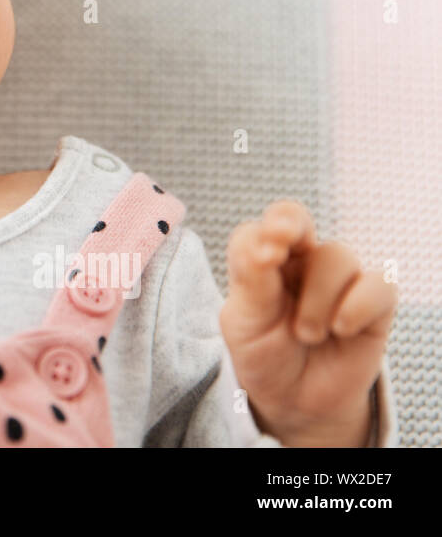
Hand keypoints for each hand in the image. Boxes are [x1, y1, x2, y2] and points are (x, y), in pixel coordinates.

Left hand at [220, 200, 396, 446]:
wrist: (294, 401)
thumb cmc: (264, 354)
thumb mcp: (244, 322)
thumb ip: (251, 280)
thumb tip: (265, 244)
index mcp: (266, 260)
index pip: (267, 222)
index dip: (268, 226)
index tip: (266, 255)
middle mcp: (302, 261)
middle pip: (298, 222)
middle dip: (289, 229)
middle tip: (274, 260)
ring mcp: (340, 280)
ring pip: (337, 255)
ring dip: (317, 298)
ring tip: (306, 334)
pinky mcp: (374, 304)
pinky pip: (379, 284)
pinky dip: (358, 306)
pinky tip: (341, 330)